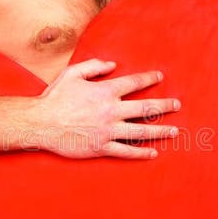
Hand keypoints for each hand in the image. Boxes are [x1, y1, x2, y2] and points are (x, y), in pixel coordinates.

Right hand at [35, 59, 180, 159]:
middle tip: (177, 105)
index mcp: (105, 92)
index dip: (149, 79)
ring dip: (160, 130)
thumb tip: (113, 65)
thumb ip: (94, 67)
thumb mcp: (72, 74)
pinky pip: (126, 151)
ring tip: (175, 130)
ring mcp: (108, 131)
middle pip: (145, 108)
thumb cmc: (55, 98)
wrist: (40, 123)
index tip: (159, 77)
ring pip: (141, 131)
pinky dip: (140, 152)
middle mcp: (111, 111)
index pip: (134, 83)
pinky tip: (153, 152)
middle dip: (164, 106)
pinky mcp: (101, 147)